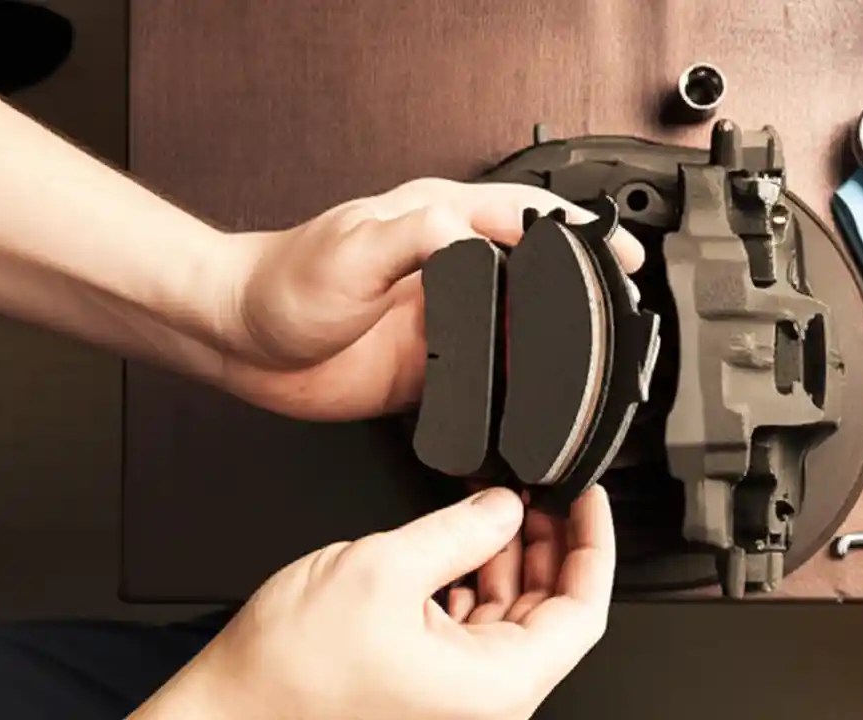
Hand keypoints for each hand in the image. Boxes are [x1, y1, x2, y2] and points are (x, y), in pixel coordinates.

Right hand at [131, 486, 615, 719]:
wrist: (227, 716)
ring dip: (508, 556)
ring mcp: (456, 694)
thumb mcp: (384, 569)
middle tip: (540, 489)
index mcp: (497, 686)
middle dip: (547, 542)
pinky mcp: (425, 684)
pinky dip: (472, 579)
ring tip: (497, 506)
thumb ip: (459, 531)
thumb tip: (503, 507)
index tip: (587, 499)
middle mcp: (486, 699)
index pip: (584, 611)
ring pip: (511, 614)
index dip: (593, 544)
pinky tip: (460, 542)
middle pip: (549, 610)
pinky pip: (472, 626)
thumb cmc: (288, 675)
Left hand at [218, 179, 644, 419]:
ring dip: (555, 337)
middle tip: (621, 305)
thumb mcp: (352, 247)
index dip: (578, 229)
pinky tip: (532, 400)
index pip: (525, 215)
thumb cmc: (282, 285)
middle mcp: (446, 266)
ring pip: (518, 323)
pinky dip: (516, 385)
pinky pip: (487, 373)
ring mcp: (442, 316)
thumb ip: (417, 233)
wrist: (241, 342)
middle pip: (534, 269)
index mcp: (436, 221)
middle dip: (583, 282)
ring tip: (594, 358)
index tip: (618, 250)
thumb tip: (472, 231)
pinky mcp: (430, 363)